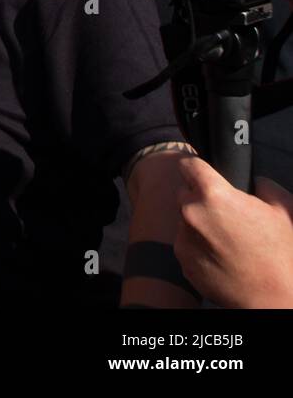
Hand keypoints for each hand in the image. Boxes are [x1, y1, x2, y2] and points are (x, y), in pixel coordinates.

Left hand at [174, 156, 292, 306]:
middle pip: (184, 192)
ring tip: (226, 238)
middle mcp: (190, 213)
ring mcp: (183, 237)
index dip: (197, 167)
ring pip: (184, 219)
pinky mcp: (181, 258)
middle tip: (224, 212)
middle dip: (200, 198)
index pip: (188, 165)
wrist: (271, 297)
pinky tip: (219, 253)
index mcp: (213, 195)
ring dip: (198, 222)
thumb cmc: (279, 253)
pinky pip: (185, 242)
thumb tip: (253, 179)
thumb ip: (262, 184)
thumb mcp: (282, 208)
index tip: (202, 172)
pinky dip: (197, 244)